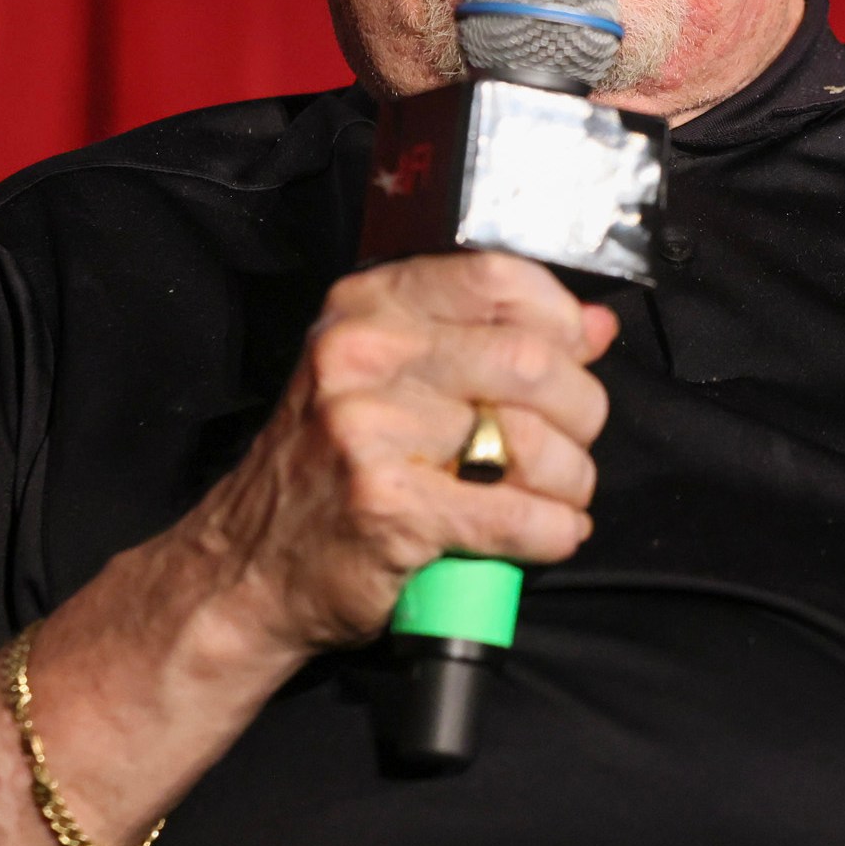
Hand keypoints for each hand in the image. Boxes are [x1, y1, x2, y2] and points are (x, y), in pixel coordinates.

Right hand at [181, 251, 616, 653]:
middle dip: (580, 411)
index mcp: (370, 310)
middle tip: (572, 445)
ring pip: (534, 442)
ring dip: (571, 482)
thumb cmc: (330, 472)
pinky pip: (517, 515)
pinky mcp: (390, 508)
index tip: (576, 358)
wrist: (250, 567)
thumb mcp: (391, 379)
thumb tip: (594, 325)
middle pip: (531, 361)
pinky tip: (548, 535)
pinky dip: (553, 532)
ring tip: (556, 498)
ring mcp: (371, 431)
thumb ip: (488, 342)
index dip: (560, 320)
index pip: (496, 277)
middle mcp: (364, 356)